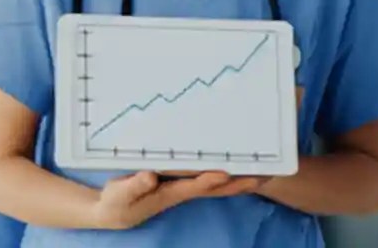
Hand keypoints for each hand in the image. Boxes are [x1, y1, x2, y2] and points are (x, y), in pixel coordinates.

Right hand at [92, 171, 264, 230]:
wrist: (113, 211)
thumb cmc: (117, 202)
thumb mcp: (120, 194)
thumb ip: (134, 186)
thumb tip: (150, 175)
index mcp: (168, 194)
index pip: (194, 186)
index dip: (210, 180)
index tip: (226, 172)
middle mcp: (181, 191)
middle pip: (215, 188)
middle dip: (239, 183)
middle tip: (264, 174)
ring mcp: (182, 188)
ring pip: (215, 184)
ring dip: (238, 178)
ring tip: (261, 170)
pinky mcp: (179, 183)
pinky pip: (207, 178)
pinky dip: (224, 173)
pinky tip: (236, 166)